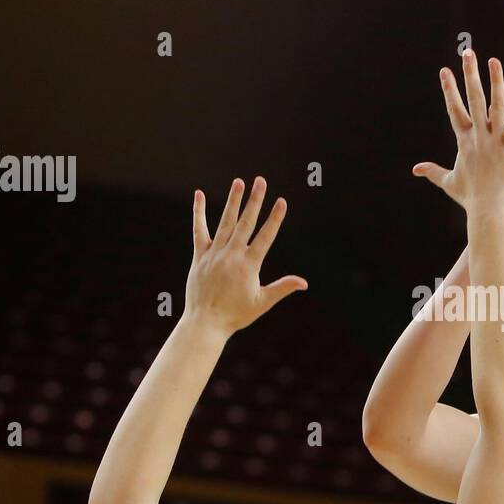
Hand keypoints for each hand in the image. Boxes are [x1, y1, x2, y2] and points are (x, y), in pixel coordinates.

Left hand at [184, 177, 306, 335]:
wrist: (205, 322)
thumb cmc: (236, 314)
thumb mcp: (262, 302)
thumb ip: (282, 288)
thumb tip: (305, 282)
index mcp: (248, 265)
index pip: (265, 237)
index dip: (274, 218)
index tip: (282, 201)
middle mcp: (231, 256)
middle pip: (246, 223)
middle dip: (255, 201)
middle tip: (261, 181)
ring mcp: (214, 254)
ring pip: (225, 222)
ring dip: (233, 201)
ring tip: (239, 182)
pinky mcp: (199, 256)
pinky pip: (199, 230)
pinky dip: (199, 213)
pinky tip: (199, 195)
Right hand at [413, 51, 503, 213]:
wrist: (489, 211)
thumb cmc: (471, 199)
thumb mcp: (449, 183)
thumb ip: (433, 172)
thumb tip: (415, 170)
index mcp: (464, 142)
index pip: (455, 110)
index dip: (449, 89)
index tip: (444, 71)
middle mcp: (479, 137)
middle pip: (474, 99)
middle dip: (469, 74)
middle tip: (468, 53)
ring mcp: (497, 141)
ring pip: (496, 105)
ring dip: (496, 81)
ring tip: (494, 61)